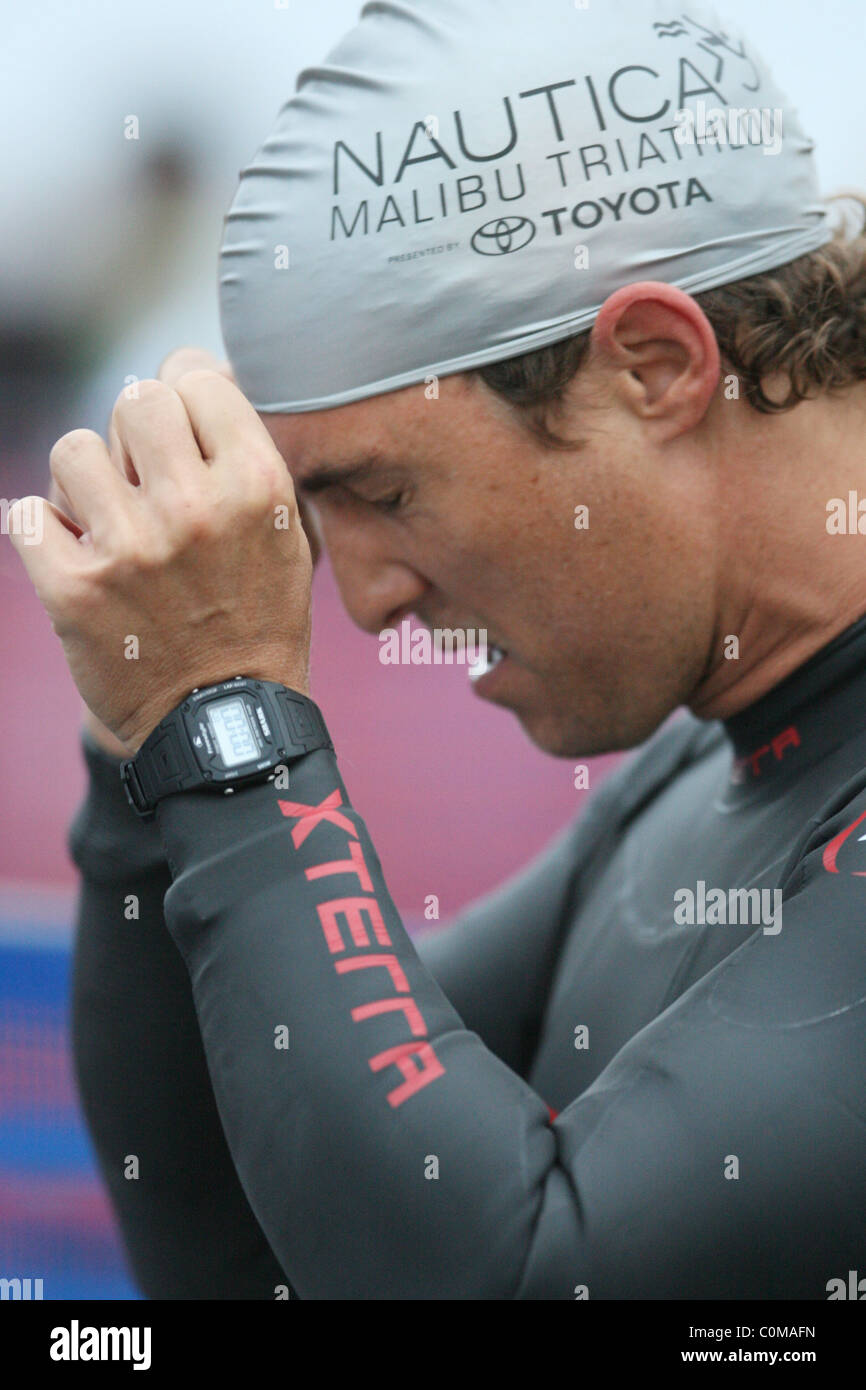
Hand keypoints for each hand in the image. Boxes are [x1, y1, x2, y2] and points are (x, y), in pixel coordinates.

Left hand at [9, 352, 312, 753]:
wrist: (224, 719)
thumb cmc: (258, 617)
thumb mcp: (285, 531)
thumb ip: (248, 455)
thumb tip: (200, 378)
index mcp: (256, 485)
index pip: (194, 377)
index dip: (184, 396)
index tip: (182, 427)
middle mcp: (194, 508)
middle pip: (133, 401)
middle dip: (135, 435)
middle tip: (145, 478)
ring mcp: (130, 549)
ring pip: (72, 450)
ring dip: (86, 483)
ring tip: (108, 521)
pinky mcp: (73, 589)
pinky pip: (27, 514)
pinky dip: (44, 534)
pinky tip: (74, 555)